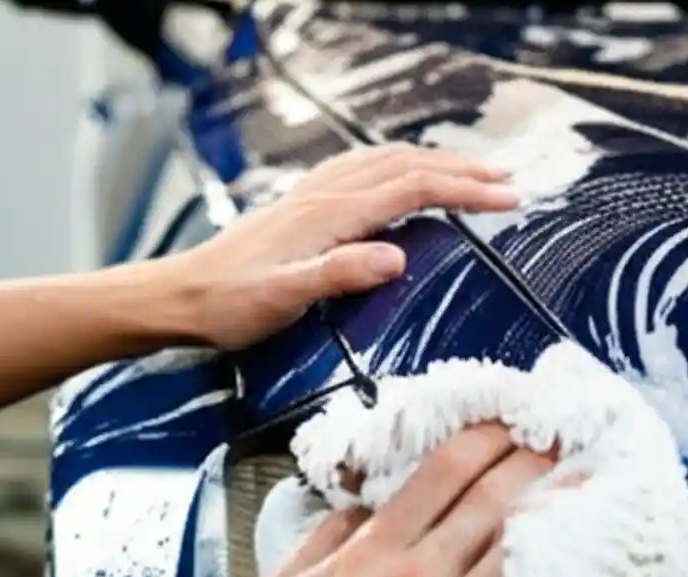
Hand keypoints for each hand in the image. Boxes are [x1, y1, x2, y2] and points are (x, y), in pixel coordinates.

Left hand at [158, 144, 516, 348]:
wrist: (179, 297)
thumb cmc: (229, 305)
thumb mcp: (283, 298)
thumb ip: (339, 274)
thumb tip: (396, 257)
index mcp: (330, 215)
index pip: (414, 188)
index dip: (466, 190)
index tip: (508, 197)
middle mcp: (324, 195)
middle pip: (407, 164)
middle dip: (462, 169)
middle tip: (507, 179)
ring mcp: (312, 194)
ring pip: (385, 160)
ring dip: (433, 161)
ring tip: (470, 172)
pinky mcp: (302, 203)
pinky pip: (361, 168)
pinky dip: (397, 164)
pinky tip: (400, 173)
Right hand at [204, 424, 554, 576]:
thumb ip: (324, 541)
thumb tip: (359, 510)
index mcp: (371, 555)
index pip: (444, 472)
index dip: (487, 437)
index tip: (510, 426)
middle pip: (493, 500)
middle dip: (535, 462)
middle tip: (562, 442)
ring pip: (517, 553)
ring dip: (559, 514)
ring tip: (587, 489)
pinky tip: (579, 574)